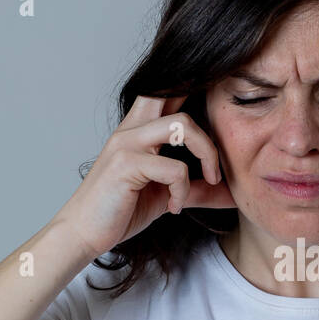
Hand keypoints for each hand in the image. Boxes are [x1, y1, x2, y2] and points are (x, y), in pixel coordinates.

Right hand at [55, 94, 234, 258]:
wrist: (83, 234)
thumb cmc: (121, 211)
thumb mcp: (168, 196)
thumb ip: (199, 189)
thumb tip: (235, 193)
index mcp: (141, 128)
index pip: (170, 91)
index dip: (198, 85)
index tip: (225, 104)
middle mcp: (133, 127)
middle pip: (176, 89)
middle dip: (206, 98)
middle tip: (226, 130)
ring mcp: (128, 142)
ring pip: (183, 125)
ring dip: (207, 152)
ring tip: (210, 179)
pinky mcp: (126, 164)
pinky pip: (174, 168)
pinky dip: (182, 190)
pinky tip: (174, 207)